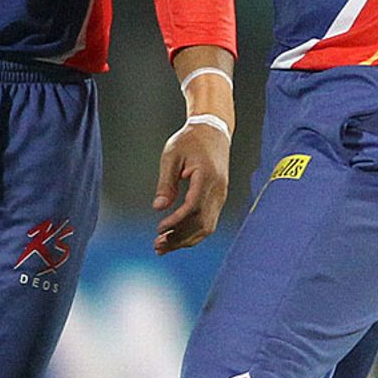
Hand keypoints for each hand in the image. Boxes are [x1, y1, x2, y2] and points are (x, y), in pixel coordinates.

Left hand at [153, 119, 229, 254]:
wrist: (213, 131)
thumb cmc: (190, 140)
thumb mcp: (172, 156)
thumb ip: (166, 183)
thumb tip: (159, 207)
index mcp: (207, 177)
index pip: (193, 208)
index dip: (176, 222)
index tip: (159, 229)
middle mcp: (218, 190)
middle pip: (201, 224)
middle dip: (179, 238)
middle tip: (157, 246)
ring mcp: (221, 196)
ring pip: (207, 227)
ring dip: (186, 240)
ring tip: (164, 246)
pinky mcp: (219, 199)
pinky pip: (208, 222)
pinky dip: (193, 234)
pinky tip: (176, 238)